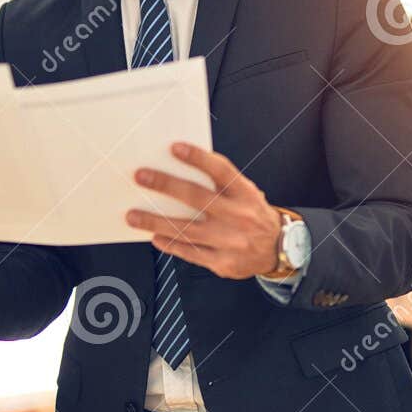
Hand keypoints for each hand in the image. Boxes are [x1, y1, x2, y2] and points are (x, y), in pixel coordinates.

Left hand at [126, 143, 282, 279]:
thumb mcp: (246, 193)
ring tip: (133, 216)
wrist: (279, 249)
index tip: (175, 148)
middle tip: (141, 176)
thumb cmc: (253, 214)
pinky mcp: (222, 262)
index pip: (221, 171)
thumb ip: (220, 183)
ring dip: (155, 222)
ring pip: (186, 230)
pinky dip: (170, 244)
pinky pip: (190, 253)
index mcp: (245, 194)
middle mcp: (239, 216)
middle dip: (166, 185)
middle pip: (197, 198)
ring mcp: (230, 241)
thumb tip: (180, 169)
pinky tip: (155, 236)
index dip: (198, 158)